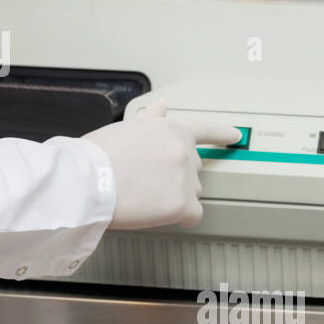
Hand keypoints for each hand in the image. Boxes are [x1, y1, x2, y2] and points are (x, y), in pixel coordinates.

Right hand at [82, 100, 241, 229]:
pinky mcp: (183, 205)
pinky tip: (161, 213)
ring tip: (146, 196)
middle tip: (149, 180)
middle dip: (177, 173)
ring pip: (192, 191)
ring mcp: (186, 178)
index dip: (222, 133)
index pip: (204, 129)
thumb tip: (160, 107)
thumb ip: (149, 119)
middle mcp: (183, 151)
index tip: (235, 136)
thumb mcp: (124, 128)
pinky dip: (180, 216)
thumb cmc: (97, 157)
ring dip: (176, 195)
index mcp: (170, 129)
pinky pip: (193, 214)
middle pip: (194, 167)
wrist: (88, 182)